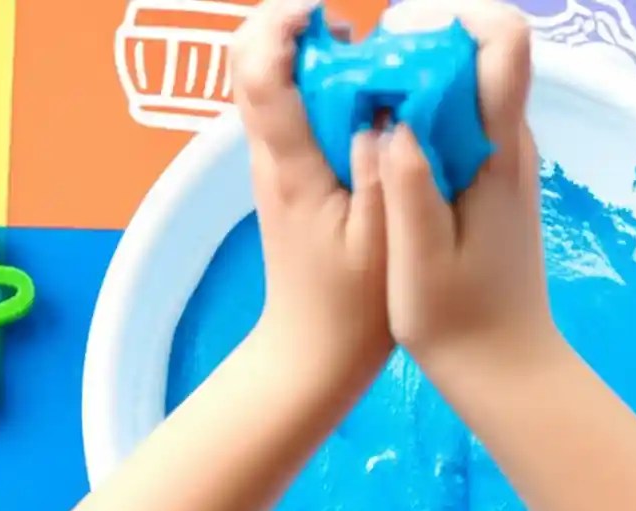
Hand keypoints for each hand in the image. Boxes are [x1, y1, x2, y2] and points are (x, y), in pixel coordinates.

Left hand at [230, 0, 391, 387]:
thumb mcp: (381, 242)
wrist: (314, 352)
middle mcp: (270, 157)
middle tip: (358, 34)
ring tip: (372, 61)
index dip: (280, 26)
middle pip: (254, 67)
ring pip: (273, 87)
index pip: (260, 76)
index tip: (326, 12)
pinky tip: (370, 103)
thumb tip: (381, 112)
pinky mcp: (289, 177)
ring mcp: (274, 167)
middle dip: (296, 30)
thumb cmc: (354, 306)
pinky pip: (294, 113)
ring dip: (312, 58)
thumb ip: (381, 173)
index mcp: (291, 167)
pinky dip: (323, 91)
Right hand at [378, 0, 557, 375]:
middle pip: (475, 49)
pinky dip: (413, 113)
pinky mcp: (484, 178)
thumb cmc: (461, 325)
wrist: (505, 367)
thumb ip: (410, 189)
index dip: (452, 17)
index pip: (505, 42)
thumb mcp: (420, 263)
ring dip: (409, 78)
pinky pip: (451, 118)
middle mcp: (508, 143)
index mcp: (498, 154)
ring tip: (357, 107)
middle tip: (358, 78)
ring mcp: (500, 158)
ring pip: (460, 82)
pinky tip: (376, 146)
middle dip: (414, 43)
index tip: (392, 41)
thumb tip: (394, 121)